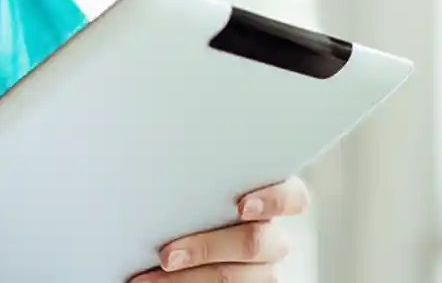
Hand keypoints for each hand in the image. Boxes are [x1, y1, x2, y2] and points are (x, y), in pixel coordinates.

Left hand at [128, 177, 310, 281]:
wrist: (169, 245)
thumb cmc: (181, 209)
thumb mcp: (191, 192)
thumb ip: (192, 184)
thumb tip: (154, 169)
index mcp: (262, 201)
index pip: (292, 197)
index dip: (274, 200)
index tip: (241, 207)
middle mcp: (269, 237)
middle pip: (256, 242)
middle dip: (206, 248)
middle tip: (166, 256)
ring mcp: (262, 270)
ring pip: (235, 276)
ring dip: (188, 278)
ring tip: (149, 279)